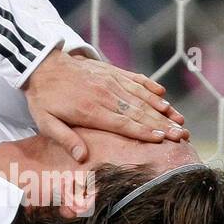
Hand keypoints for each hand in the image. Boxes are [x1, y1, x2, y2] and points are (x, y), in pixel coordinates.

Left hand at [21, 49, 187, 161]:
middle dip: (162, 124)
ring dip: (162, 109)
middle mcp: (104, 95)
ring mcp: (109, 81)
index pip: (123, 123)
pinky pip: (134, 79)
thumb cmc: (44, 98)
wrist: (42, 65)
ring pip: (141, 96)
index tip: (163, 139)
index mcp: (90, 110)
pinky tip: (163, 95)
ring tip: (179, 120)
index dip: (144, 132)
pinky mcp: (111, 71)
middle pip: (138, 112)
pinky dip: (149, 87)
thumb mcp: (46, 122)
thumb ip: (65, 139)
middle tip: (182, 135)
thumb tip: (82, 158)